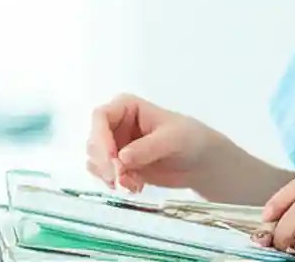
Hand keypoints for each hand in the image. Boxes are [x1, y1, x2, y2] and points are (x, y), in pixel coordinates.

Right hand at [86, 94, 218, 192]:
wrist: (201, 162)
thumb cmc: (189, 139)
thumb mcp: (172, 139)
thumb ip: (147, 147)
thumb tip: (121, 158)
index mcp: (127, 107)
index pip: (100, 116)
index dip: (101, 137)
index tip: (113, 160)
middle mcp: (116, 124)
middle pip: (94, 141)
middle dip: (104, 163)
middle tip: (121, 178)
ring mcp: (116, 146)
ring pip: (95, 160)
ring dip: (110, 176)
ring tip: (134, 184)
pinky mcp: (119, 166)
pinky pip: (104, 175)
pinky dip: (116, 184)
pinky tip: (136, 187)